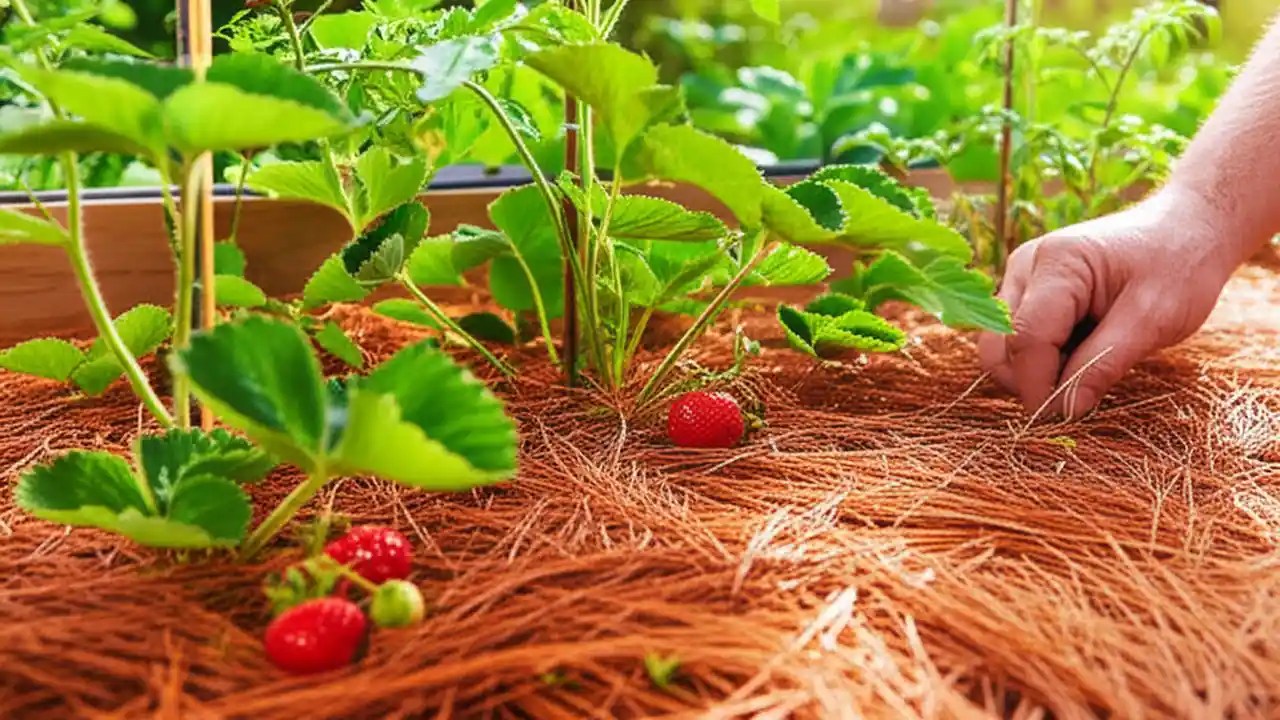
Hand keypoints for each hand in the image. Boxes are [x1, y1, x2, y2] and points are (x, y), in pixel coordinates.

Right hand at [978, 189, 1240, 419]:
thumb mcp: (1153, 320)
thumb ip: (1104, 363)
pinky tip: (1080, 355)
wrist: (1186, 230)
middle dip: (1029, 381)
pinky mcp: (1026, 290)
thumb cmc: (1178, 267)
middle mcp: (1026, 265)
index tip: (1062, 419)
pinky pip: (1016, 337)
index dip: (1038, 386)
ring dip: (1034, 371)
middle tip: (1076, 399)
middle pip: (1000, 344)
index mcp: (1058, 262)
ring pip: (1001, 345)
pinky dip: (1041, 359)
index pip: (1027, 338)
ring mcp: (1021, 277)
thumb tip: (1064, 411)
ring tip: (1084, 371)